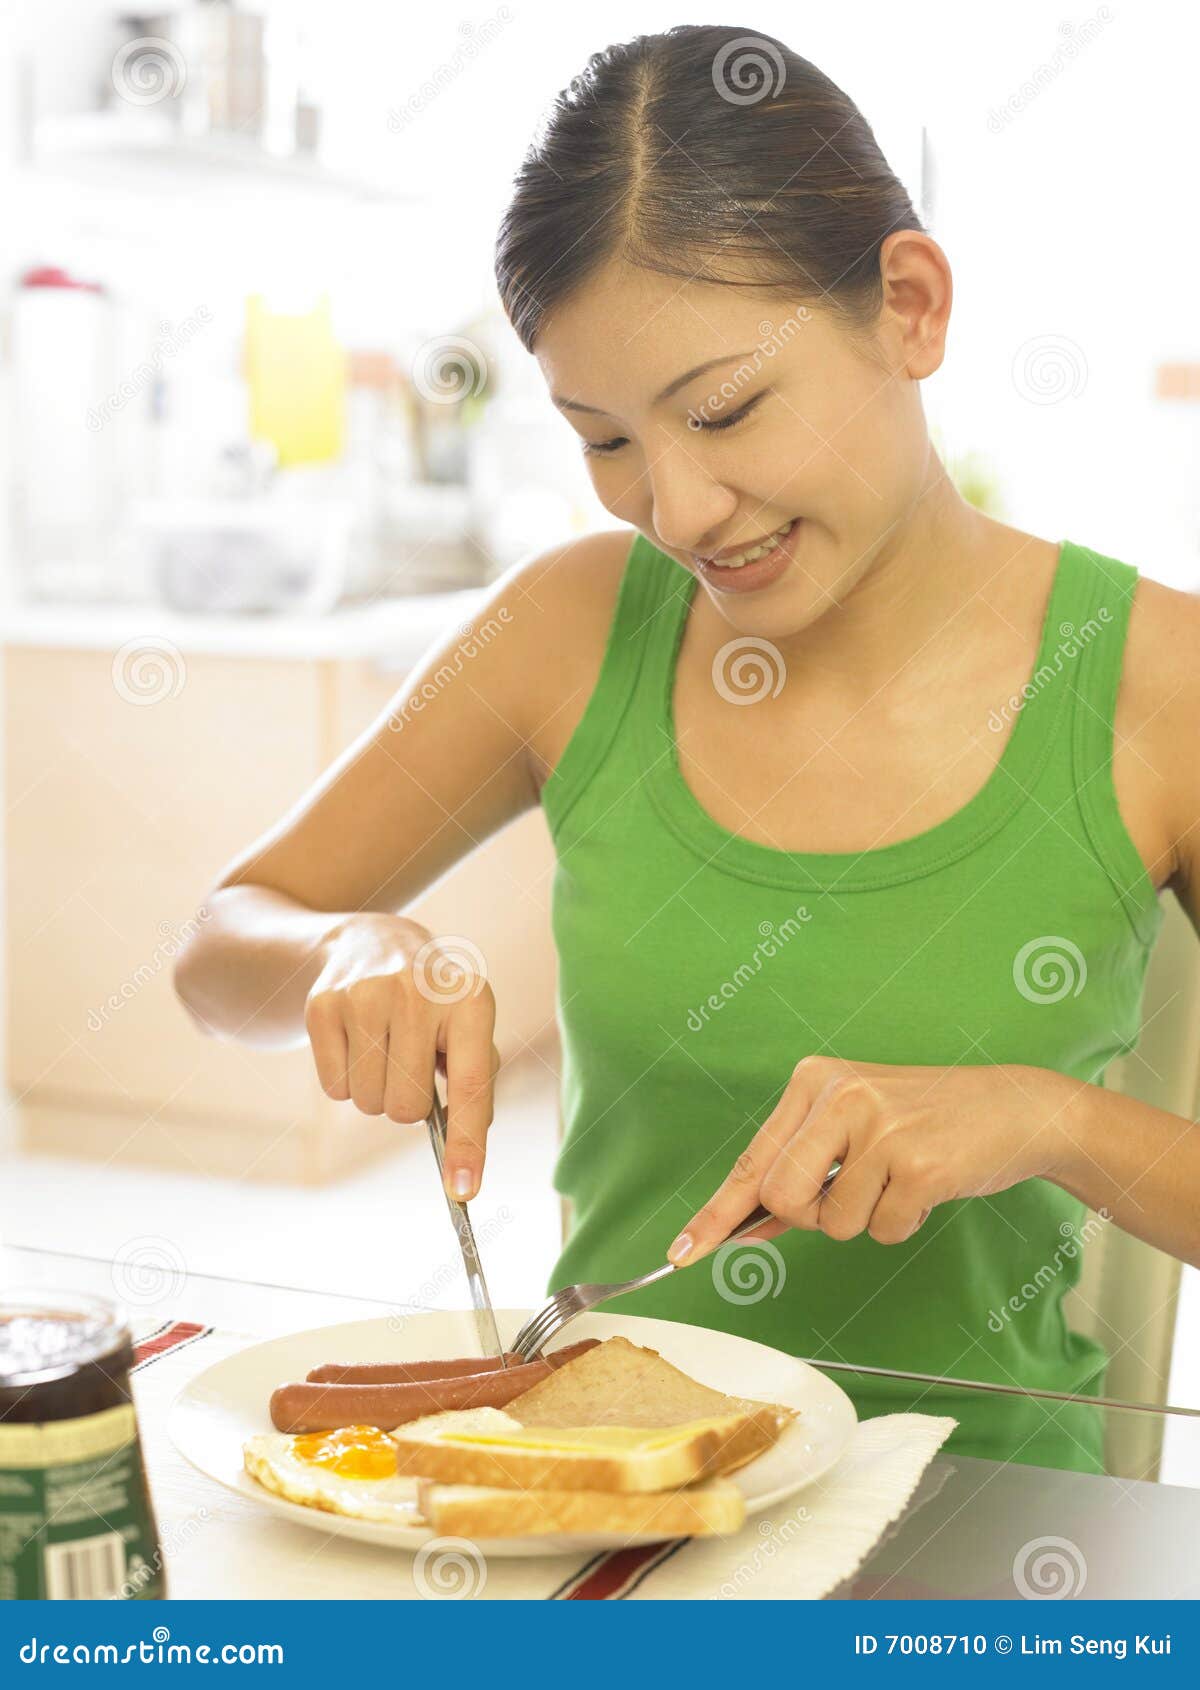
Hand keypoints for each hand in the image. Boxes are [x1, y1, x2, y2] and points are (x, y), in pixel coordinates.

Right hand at [304, 912, 497, 1199]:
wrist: (372, 943)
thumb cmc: (433, 1004)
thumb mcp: (467, 1027)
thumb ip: (475, 1086)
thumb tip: (464, 1160)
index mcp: (470, 999)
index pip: (471, 1085)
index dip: (468, 1143)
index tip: (464, 1190)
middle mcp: (418, 991)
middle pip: (406, 1108)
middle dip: (407, 1103)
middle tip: (408, 1063)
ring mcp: (365, 994)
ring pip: (367, 1102)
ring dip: (375, 1090)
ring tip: (383, 1046)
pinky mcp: (322, 1004)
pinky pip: (333, 1088)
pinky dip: (344, 1078)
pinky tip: (356, 1039)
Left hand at [667, 1055, 1078, 1261]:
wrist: (1012, 1108)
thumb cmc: (925, 1122)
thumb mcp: (853, 1127)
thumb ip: (799, 1169)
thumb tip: (743, 1226)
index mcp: (813, 1082)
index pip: (752, 1162)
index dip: (715, 1215)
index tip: (680, 1253)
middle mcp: (840, 1096)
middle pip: (781, 1199)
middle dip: (811, 1217)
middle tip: (853, 1193)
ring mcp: (880, 1128)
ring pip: (832, 1223)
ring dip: (866, 1218)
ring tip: (899, 1178)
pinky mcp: (918, 1164)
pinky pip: (882, 1231)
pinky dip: (903, 1223)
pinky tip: (926, 1186)